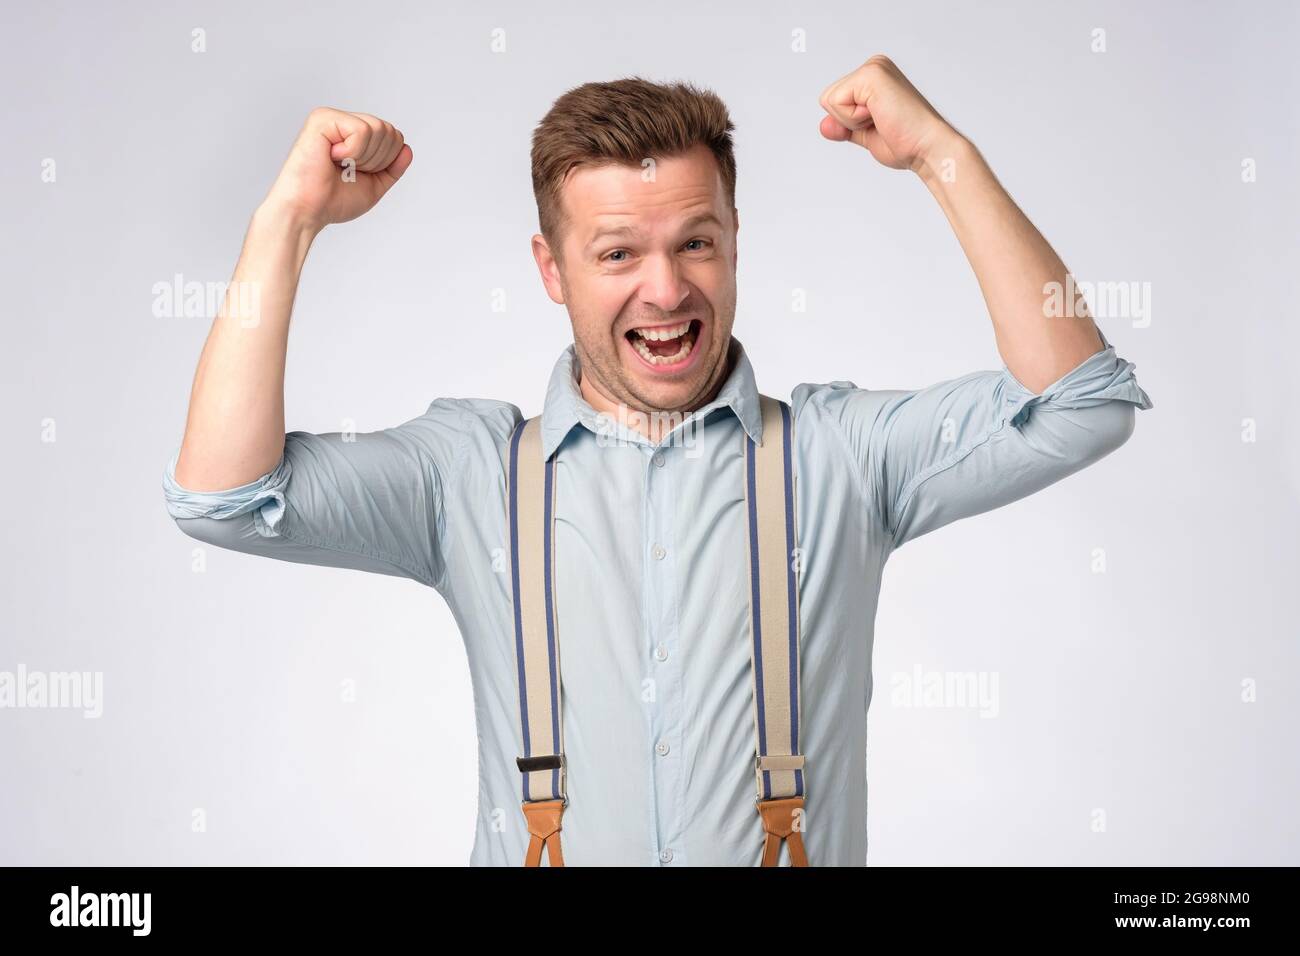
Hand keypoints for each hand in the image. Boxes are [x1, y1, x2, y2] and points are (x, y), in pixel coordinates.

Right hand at [262, 107, 412, 229]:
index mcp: (354, 136)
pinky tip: (332, 157)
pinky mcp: (322, 119)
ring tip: (340, 165)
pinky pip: (361, 130)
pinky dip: (353, 152)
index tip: (359, 174)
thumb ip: (392, 168)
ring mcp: (332, 118)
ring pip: (378, 129)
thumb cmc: (333, 201)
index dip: (386, 162)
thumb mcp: (374, 185)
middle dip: (377, 160)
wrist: (308, 211)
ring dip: (364, 158)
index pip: (393, 137)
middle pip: (389, 131)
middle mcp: (343, 123)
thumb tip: (406, 148)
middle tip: (348, 171)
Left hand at [818, 55, 955, 171]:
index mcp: (874, 77)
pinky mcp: (871, 75)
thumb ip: (845, 128)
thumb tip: (823, 125)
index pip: (833, 101)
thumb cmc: (907, 143)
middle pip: (828, 99)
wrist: (927, 149)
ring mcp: (873, 67)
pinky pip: (836, 103)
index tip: (880, 125)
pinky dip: (854, 119)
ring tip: (883, 119)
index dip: (849, 124)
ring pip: (830, 100)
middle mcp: (874, 66)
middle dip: (848, 122)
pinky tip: (881, 116)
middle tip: (882, 123)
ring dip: (852, 121)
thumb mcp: (867, 135)